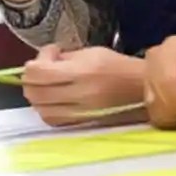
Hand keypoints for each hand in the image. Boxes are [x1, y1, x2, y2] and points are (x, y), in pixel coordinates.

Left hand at [23, 45, 145, 125]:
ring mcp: (80, 113)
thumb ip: (65, 57)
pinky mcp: (83, 123)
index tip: (51, 53)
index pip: (38, 72)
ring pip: (40, 110)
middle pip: (34, 92)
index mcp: (82, 73)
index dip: (35, 61)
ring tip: (47, 84)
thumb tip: (43, 60)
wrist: (144, 89)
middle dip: (31, 78)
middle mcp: (79, 95)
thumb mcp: (91, 52)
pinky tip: (53, 99)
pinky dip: (46, 110)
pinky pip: (53, 121)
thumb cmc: (118, 66)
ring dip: (37, 95)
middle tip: (43, 68)